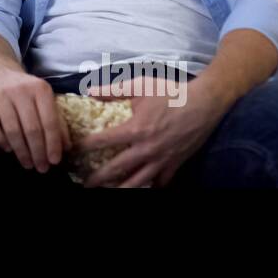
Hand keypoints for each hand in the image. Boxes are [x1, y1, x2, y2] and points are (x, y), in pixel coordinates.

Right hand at [0, 65, 69, 172]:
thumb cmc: (23, 90)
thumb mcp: (43, 98)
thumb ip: (56, 120)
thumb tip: (66, 147)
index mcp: (40, 88)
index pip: (49, 121)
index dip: (53, 144)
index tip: (54, 161)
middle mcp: (20, 89)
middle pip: (31, 128)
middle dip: (38, 152)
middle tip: (41, 168)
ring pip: (12, 129)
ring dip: (21, 151)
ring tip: (27, 163)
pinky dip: (0, 140)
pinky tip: (8, 149)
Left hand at [77, 76, 229, 187]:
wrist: (205, 102)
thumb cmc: (171, 92)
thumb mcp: (140, 85)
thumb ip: (113, 90)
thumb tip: (89, 91)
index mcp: (135, 129)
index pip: (102, 141)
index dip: (84, 147)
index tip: (72, 151)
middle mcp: (146, 149)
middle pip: (116, 169)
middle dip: (98, 178)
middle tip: (85, 183)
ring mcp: (162, 160)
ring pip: (137, 182)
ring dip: (120, 189)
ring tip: (107, 192)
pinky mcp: (175, 164)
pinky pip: (160, 183)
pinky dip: (150, 187)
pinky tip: (141, 188)